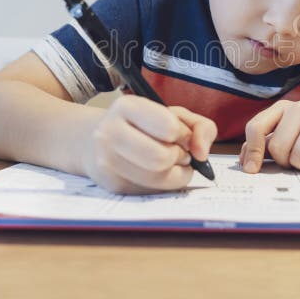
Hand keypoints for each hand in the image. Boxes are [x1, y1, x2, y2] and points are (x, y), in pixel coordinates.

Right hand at [81, 94, 216, 193]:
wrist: (98, 142)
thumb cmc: (144, 126)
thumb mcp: (174, 115)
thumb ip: (200, 127)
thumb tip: (202, 154)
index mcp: (127, 106)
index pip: (168, 127)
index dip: (184, 136)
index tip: (183, 136)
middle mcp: (110, 132)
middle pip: (161, 158)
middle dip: (180, 158)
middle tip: (180, 153)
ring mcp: (106, 160)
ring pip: (156, 179)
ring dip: (175, 174)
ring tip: (172, 163)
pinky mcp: (111, 184)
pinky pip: (150, 192)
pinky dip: (163, 185)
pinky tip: (158, 174)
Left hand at [240, 99, 299, 173]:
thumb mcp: (286, 139)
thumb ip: (262, 146)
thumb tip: (243, 162)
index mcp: (283, 108)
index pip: (256, 127)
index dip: (252, 151)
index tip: (251, 170)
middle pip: (277, 148)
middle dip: (286, 161)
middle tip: (298, 158)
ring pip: (298, 159)